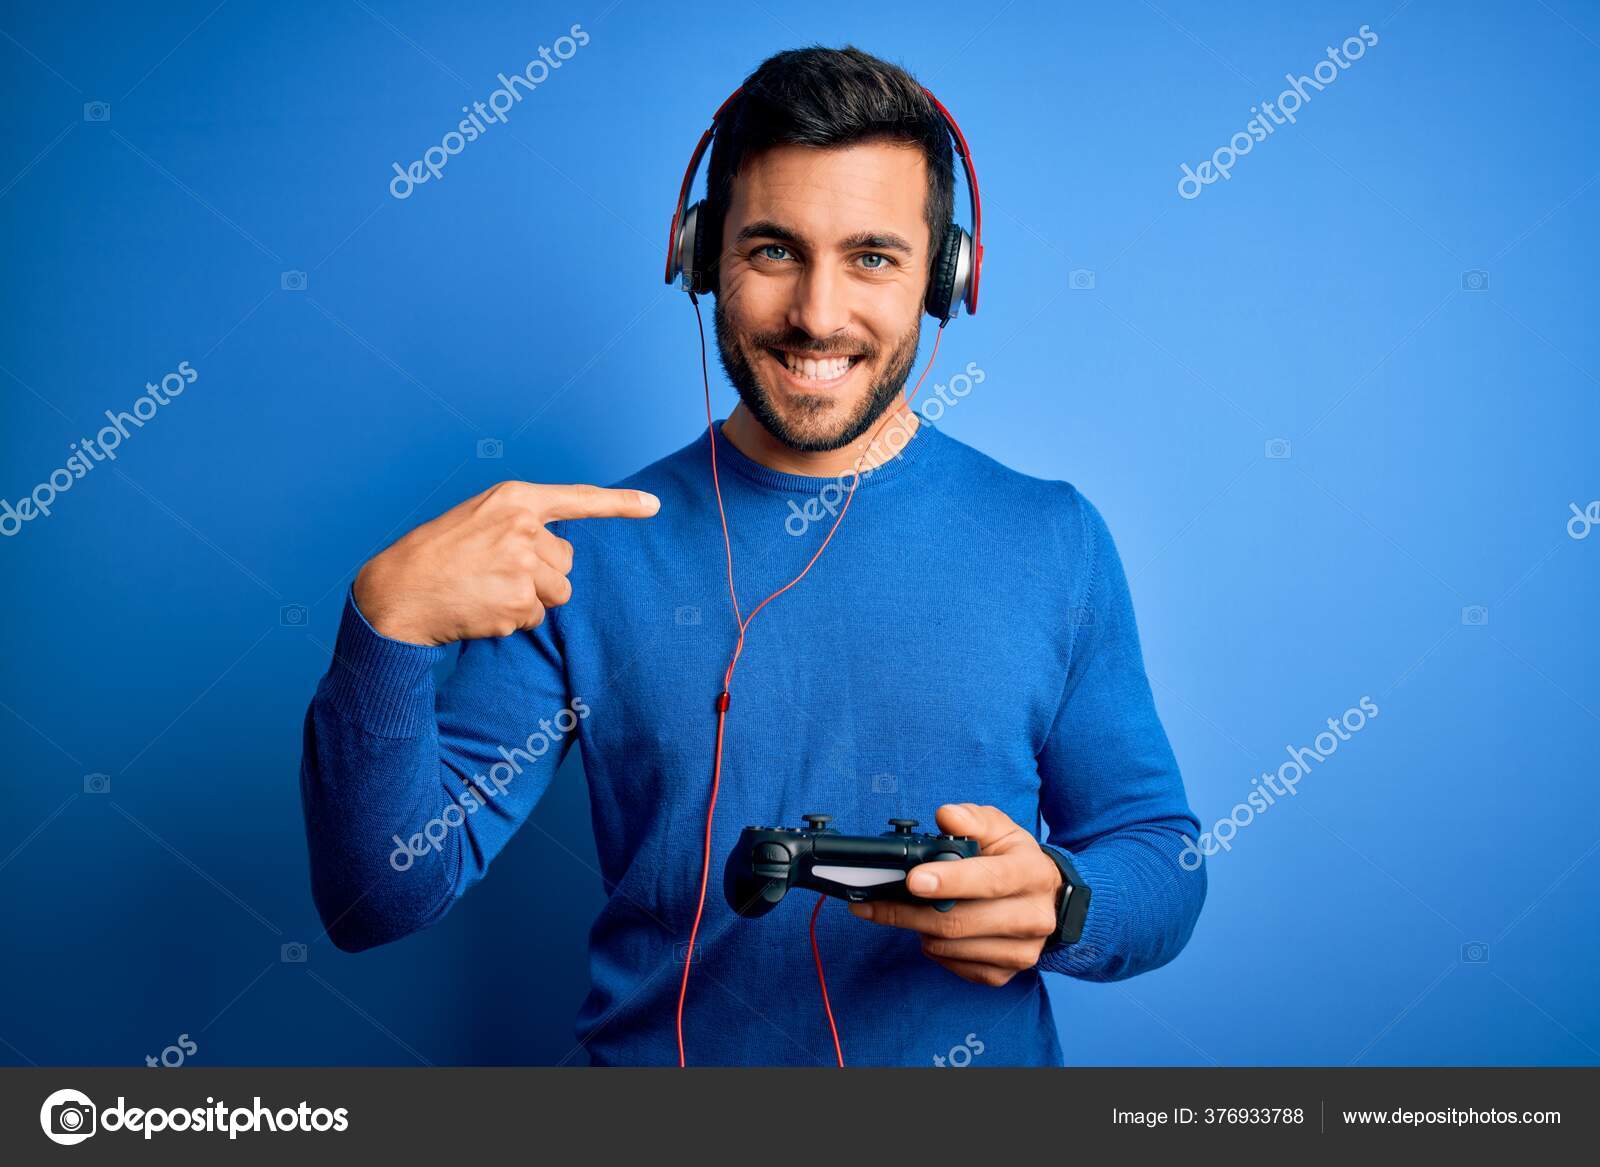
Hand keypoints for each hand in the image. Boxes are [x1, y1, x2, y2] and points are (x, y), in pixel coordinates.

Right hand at [353, 481, 659, 645]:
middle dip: (540, 575)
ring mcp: (524, 565)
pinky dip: (513, 621)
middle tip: (495, 575)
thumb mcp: (478, 520)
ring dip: (531, 600)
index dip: (620, 505)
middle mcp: (524, 528)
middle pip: (565, 563)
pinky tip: (481, 609)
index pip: (578, 499)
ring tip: (487, 592)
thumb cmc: (436, 556)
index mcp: (514, 499)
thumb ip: (521, 526)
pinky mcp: (520, 602)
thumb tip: (561, 556)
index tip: (654, 506)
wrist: (396, 592)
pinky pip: (536, 618)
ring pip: (557, 594)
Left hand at [848, 803, 1062, 986]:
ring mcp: (1022, 951)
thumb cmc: (1014, 859)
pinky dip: (932, 948)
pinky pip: (954, 965)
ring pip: (951, 946)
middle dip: (909, 911)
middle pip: (960, 921)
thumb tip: (945, 815)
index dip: (949, 881)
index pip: (989, 880)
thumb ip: (972, 818)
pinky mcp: (1006, 974)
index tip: (912, 879)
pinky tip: (930, 929)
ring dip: (916, 928)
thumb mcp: (1000, 829)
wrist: (1048, 899)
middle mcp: (1033, 916)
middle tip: (874, 901)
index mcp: (1032, 873)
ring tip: (905, 908)